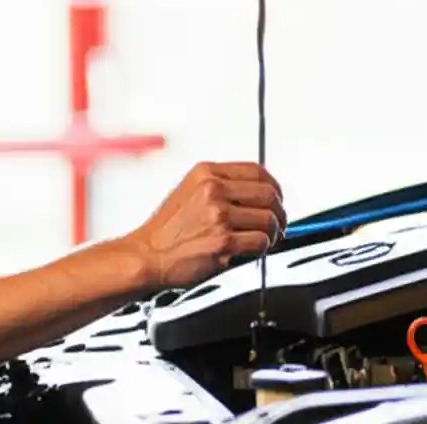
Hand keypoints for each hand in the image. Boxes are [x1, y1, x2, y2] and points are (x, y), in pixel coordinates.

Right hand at [123, 162, 286, 289]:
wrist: (148, 255)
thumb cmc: (167, 230)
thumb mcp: (190, 191)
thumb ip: (221, 186)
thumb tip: (259, 193)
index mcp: (206, 172)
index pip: (257, 171)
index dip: (274, 186)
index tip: (276, 198)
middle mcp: (213, 190)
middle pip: (268, 194)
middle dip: (278, 212)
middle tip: (276, 224)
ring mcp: (218, 216)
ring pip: (268, 220)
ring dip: (272, 233)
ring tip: (262, 240)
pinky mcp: (223, 242)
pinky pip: (260, 242)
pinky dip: (262, 249)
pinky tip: (251, 251)